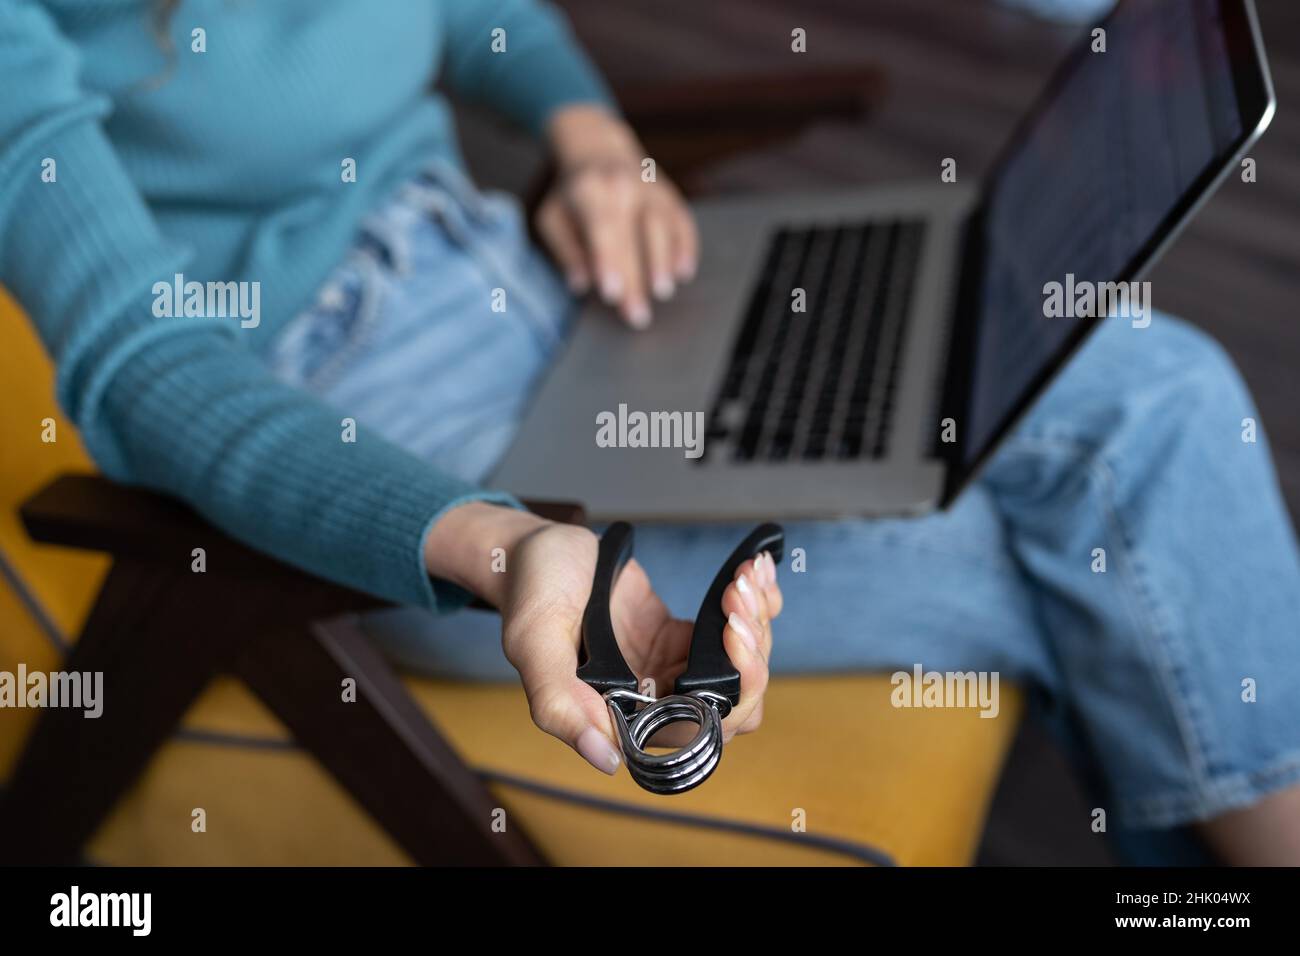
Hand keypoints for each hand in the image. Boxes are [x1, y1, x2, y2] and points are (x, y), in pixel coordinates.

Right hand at [423, 503, 781, 773]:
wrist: (536, 549)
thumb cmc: (531, 591)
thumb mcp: (534, 642)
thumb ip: (560, 703)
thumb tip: (608, 760)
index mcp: (621, 716)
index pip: (699, 732)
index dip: (733, 690)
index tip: (730, 632)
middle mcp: (652, 702)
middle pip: (736, 703)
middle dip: (752, 651)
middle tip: (736, 599)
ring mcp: (671, 669)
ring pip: (742, 669)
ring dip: (756, 622)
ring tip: (741, 578)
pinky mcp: (681, 638)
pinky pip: (733, 636)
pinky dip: (756, 604)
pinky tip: (750, 569)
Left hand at [537, 104, 698, 328]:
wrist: (599, 150)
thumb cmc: (572, 196)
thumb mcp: (552, 217)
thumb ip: (565, 251)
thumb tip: (580, 284)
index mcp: (589, 190)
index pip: (601, 228)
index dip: (607, 261)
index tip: (611, 294)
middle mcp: (623, 186)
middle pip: (633, 237)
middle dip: (636, 280)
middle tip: (636, 316)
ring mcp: (651, 190)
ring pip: (662, 227)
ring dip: (663, 261)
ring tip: (662, 292)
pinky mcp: (670, 196)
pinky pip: (682, 222)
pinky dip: (685, 247)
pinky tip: (683, 272)